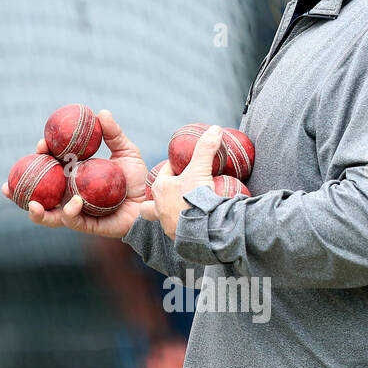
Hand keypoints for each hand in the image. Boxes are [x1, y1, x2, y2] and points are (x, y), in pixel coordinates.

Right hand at [0, 109, 149, 239]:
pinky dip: (69, 213)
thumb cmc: (136, 177)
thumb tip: (101, 112)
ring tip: (31, 205)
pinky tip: (73, 204)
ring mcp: (75, 210)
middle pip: (38, 192)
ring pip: (48, 214)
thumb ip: (113, 134)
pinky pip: (72, 221)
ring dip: (35, 211)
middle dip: (19, 190)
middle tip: (8, 184)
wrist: (151, 201)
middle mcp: (69, 192)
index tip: (41, 146)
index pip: (50, 164)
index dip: (41, 155)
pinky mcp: (86, 225)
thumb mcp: (126, 151)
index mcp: (73, 173)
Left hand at [141, 124, 221, 239]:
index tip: (185, 167)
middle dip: (160, 198)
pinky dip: (185, 226)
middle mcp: (159, 208)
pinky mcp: (180, 238)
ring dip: (173, 212)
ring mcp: (168, 225)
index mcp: (160, 189)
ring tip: (187, 209)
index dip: (175, 169)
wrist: (206, 229)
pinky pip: (179, 230)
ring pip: (164, 217)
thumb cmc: (196, 198)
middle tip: (176, 193)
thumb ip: (206, 148)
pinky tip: (195, 224)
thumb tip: (215, 128)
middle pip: (152, 201)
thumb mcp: (200, 170)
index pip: (165, 173)